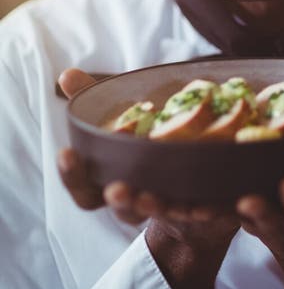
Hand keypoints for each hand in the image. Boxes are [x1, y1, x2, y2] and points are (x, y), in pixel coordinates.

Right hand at [56, 67, 237, 229]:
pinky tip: (213, 202)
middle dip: (119, 199)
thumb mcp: (123, 120)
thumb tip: (67, 75)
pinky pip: (207, 213)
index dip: (71, 174)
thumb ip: (94, 102)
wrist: (197, 181)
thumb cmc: (147, 145)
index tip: (66, 152)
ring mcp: (171, 207)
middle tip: (116, 188)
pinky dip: (208, 209)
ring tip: (153, 197)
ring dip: (155, 207)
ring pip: (160, 212)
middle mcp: (140, 200)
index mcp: (114, 183)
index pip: (84, 190)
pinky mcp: (205, 208)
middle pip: (123, 208)